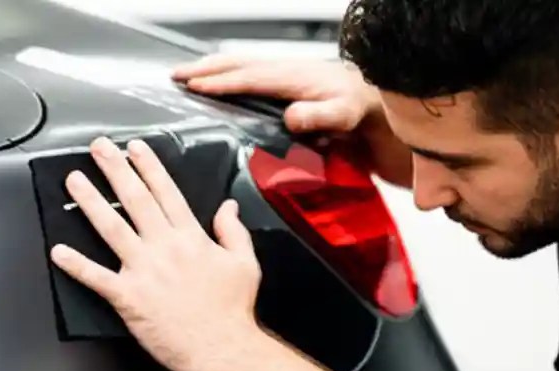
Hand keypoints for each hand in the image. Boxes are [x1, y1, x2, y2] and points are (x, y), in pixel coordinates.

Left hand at [49, 137, 262, 370]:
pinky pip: (97, 278)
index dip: (148, 167)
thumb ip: (233, 230)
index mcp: (191, 238)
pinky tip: (58, 251)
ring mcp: (144, 271)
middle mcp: (165, 248)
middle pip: (135, 200)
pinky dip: (76, 265)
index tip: (133, 149)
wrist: (222, 349)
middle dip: (115, 170)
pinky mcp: (129, 298)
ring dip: (90, 202)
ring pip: (112, 228)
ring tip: (74, 181)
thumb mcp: (244, 263)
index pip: (166, 192)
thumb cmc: (233, 311)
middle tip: (98, 148)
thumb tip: (227, 206)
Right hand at [172, 54, 376, 135]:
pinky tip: (221, 85)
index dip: (220, 82)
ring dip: (213, 69)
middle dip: (206, 69)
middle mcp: (287, 72)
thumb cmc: (362, 112)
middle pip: (239, 65)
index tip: (192, 85)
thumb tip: (290, 116)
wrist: (382, 106)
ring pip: (242, 67)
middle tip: (176, 76)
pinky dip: (229, 76)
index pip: (249, 79)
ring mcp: (286, 77)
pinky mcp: (288, 86)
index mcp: (295, 79)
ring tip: (188, 76)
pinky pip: (251, 75)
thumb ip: (319, 117)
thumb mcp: (344, 116)